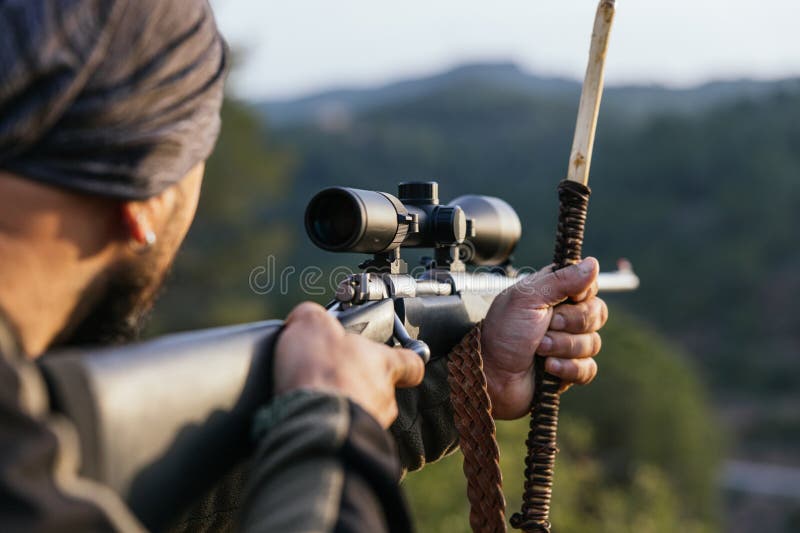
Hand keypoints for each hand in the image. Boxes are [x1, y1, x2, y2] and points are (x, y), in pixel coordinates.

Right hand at [274, 302, 424, 427]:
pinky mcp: (353, 449)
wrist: (312, 423)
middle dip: (358, 385)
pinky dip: (328, 429)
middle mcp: (384, 397)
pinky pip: (344, 436)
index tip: (401, 356)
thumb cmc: (321, 372)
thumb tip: (307, 318)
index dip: (406, 359)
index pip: (411, 362)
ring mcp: (370, 425)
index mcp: (383, 364)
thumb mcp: (311, 324)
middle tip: (331, 378)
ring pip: (362, 414)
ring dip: (342, 408)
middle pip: (381, 390)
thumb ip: (314, 317)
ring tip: (314, 401)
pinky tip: (307, 420)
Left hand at [482, 257, 607, 419]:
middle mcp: (565, 316)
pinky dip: (567, 368)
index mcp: (554, 293)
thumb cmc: (502, 333)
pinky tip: (548, 367)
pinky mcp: (570, 369)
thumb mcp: (526, 299)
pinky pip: (588, 368)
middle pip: (597, 313)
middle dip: (570, 323)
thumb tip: (593, 263)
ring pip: (593, 342)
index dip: (583, 293)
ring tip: (538, 348)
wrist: (492, 374)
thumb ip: (561, 280)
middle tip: (546, 326)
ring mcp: (569, 344)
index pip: (589, 285)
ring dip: (562, 346)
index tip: (570, 297)